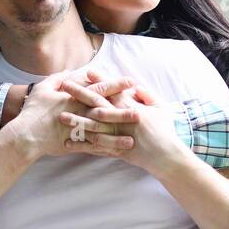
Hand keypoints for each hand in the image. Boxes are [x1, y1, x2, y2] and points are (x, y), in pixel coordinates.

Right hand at [0, 70, 135, 161]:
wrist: (25, 135)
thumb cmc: (32, 110)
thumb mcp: (44, 88)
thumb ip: (59, 79)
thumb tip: (70, 72)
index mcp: (74, 98)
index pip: (100, 89)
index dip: (116, 85)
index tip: (131, 82)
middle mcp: (79, 114)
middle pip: (106, 112)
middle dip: (124, 112)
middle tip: (142, 112)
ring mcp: (78, 131)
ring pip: (103, 133)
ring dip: (119, 135)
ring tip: (134, 138)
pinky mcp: (75, 145)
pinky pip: (93, 148)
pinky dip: (106, 151)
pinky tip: (117, 153)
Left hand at [55, 75, 189, 177]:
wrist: (167, 156)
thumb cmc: (166, 132)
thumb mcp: (162, 109)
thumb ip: (149, 96)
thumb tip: (136, 86)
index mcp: (132, 108)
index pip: (113, 91)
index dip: (100, 80)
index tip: (86, 72)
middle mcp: (122, 120)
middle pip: (97, 104)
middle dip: (80, 94)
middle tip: (65, 86)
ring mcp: (118, 135)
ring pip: (92, 126)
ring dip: (76, 120)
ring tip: (60, 116)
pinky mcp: (115, 149)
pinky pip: (95, 147)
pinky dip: (82, 145)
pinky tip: (68, 143)